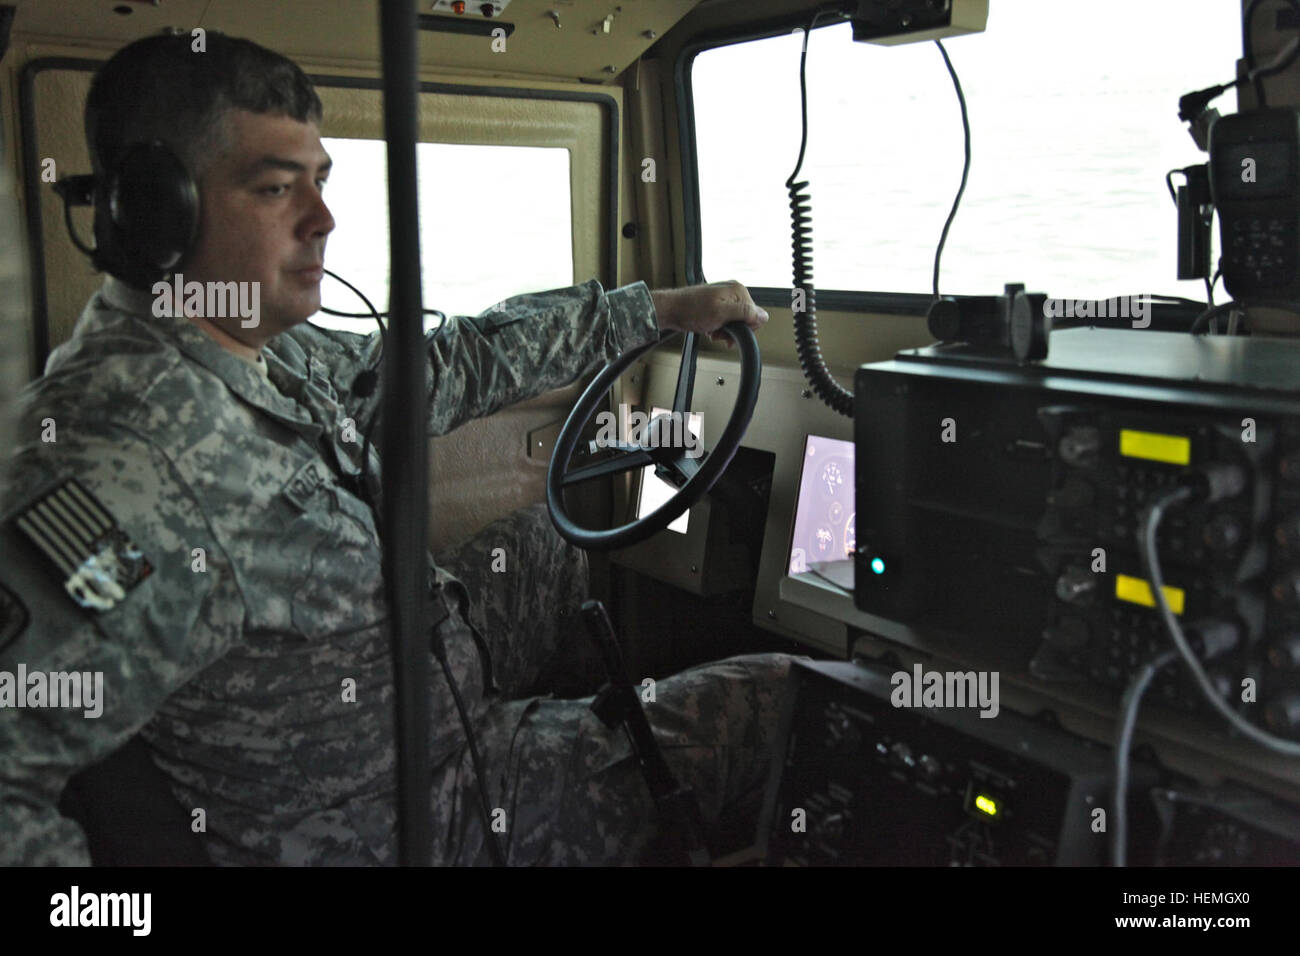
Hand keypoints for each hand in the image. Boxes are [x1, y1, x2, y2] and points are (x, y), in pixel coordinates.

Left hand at [649, 280, 768, 348]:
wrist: (671, 310)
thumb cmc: (690, 310)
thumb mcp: (721, 314)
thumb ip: (744, 313)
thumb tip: (763, 316)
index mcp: (738, 290)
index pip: (757, 315)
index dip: (745, 328)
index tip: (731, 332)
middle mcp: (734, 291)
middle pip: (746, 318)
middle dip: (734, 330)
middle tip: (719, 333)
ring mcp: (725, 297)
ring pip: (736, 321)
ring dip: (725, 330)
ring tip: (712, 330)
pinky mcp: (717, 303)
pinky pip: (726, 319)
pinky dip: (719, 327)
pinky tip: (709, 328)